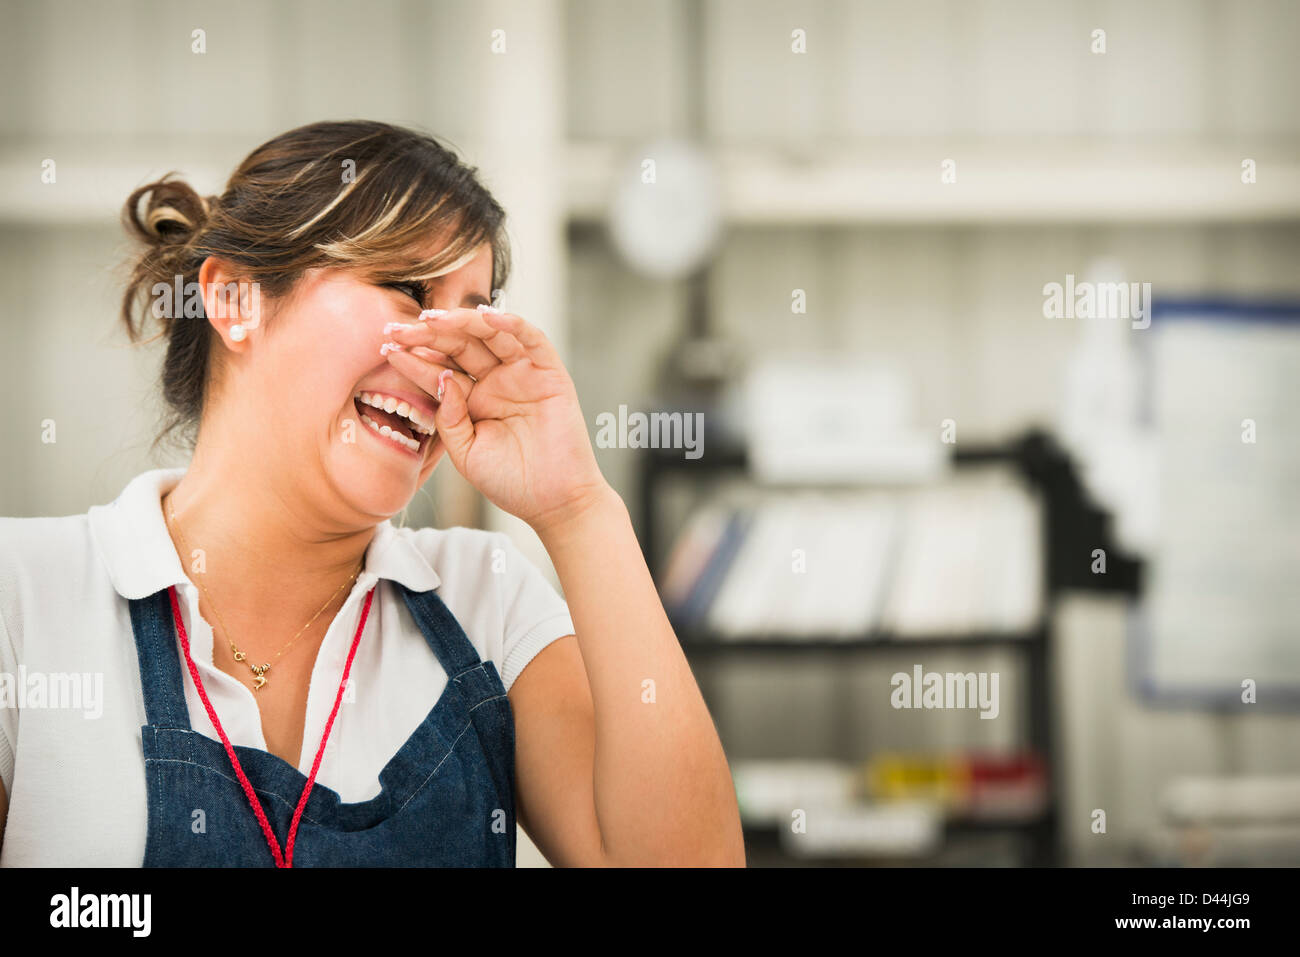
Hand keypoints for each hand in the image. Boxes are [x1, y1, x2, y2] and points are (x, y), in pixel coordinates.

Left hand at [383, 306, 612, 534]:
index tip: (386, 347)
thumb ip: (449, 418)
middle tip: (398, 328)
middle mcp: (495, 380)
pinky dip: (512, 323)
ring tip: (432, 318)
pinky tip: (487, 316)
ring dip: (462, 322)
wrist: (554, 502)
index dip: (414, 359)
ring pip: (490, 335)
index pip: (439, 370)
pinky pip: (531, 339)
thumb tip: (442, 379)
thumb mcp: (465, 452)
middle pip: (459, 345)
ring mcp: (522, 373)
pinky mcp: (549, 372)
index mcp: (473, 399)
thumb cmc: (510, 481)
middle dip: (429, 334)